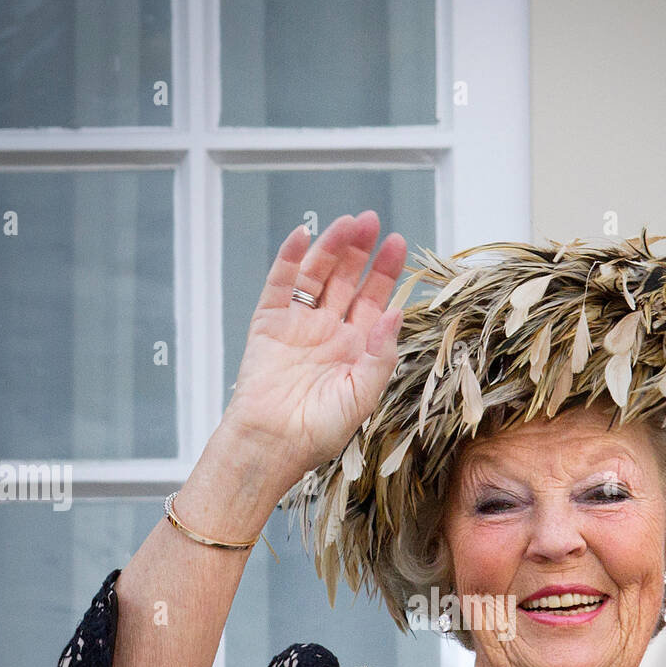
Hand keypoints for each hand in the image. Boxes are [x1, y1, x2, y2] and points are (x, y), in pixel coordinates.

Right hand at [221, 211, 407, 481]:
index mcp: (355, 349)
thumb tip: (396, 312)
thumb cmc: (318, 432)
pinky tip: (303, 235)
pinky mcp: (268, 323)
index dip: (385, 272)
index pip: (374, 300)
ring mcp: (298, 325)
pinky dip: (289, 259)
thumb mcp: (361, 397)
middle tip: (371, 221)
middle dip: (359, 251)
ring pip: (316, 275)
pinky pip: (280, 285)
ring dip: (330, 248)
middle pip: (347, 280)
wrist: (272, 445)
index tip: (398, 243)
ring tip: (346, 223)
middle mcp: (328, 332)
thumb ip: (380, 356)